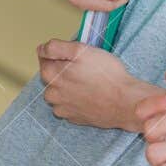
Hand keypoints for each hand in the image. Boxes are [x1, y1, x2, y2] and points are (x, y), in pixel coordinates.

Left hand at [37, 38, 157, 130]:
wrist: (124, 102)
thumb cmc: (106, 75)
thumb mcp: (81, 50)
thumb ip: (55, 47)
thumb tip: (41, 49)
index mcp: (51, 75)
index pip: (44, 57)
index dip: (59, 52)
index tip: (73, 55)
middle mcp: (52, 94)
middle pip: (51, 76)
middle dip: (63, 70)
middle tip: (84, 67)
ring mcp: (63, 108)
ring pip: (59, 93)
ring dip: (67, 87)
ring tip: (86, 83)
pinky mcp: (74, 118)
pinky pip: (69, 106)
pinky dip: (75, 101)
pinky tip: (88, 96)